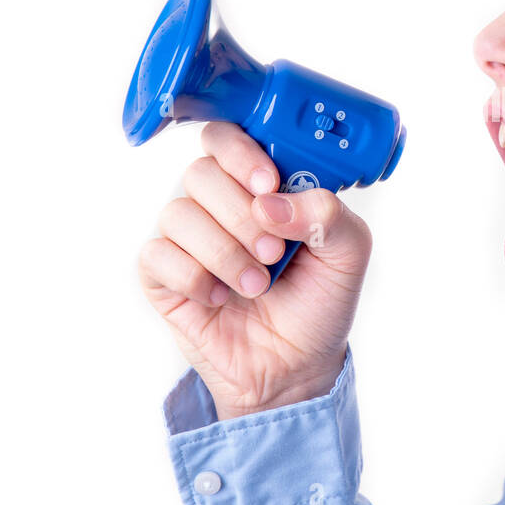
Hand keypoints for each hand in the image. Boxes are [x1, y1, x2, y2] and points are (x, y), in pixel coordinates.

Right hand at [139, 122, 372, 419]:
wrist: (295, 368)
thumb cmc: (318, 303)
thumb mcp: (348, 254)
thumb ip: (327, 214)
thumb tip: (270, 201)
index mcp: (261, 184)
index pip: (230, 137)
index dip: (242, 152)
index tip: (268, 182)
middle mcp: (219, 203)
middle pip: (201, 173)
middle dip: (240, 215)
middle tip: (272, 252)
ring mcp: (188, 238)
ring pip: (178, 214)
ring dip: (223, 253)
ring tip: (256, 285)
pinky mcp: (162, 275)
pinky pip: (156, 255)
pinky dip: (195, 278)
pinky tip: (220, 297)